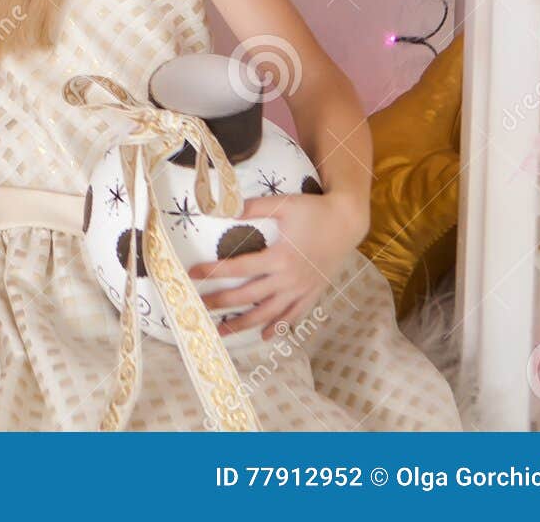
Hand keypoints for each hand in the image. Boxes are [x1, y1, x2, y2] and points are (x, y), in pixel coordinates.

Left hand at [189, 191, 367, 341]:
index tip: (192, 274)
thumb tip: (223, 209)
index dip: (214, 272)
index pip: (239, 268)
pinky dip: (278, 327)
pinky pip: (293, 315)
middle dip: (221, 303)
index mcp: (280, 257)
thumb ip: (253, 207)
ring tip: (222, 332)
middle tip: (198, 308)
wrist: (347, 222)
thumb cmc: (314, 210)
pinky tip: (264, 337)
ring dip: (244, 324)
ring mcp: (301, 289)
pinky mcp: (312, 293)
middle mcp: (290, 279)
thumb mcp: (284, 204)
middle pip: (249, 296)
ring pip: (269, 313)